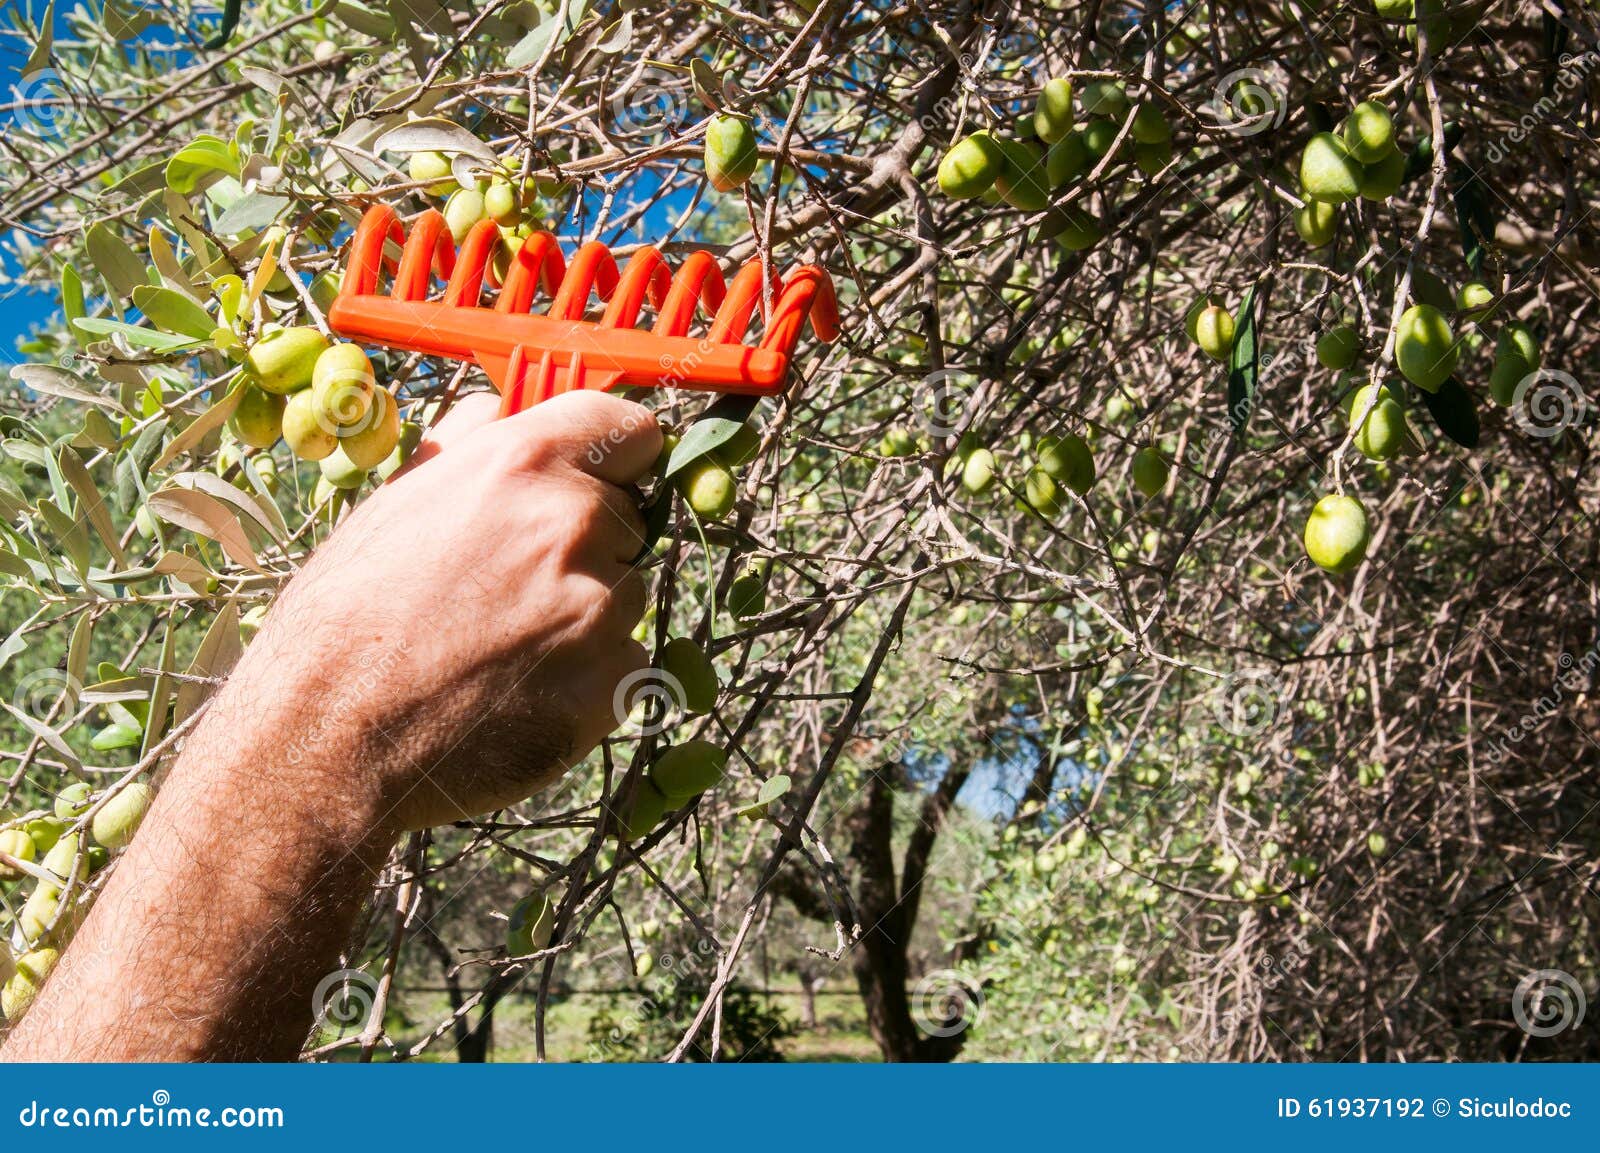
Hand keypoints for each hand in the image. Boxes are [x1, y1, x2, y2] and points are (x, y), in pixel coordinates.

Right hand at [239, 387, 660, 831]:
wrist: (329, 741)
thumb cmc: (346, 619)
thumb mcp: (393, 504)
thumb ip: (465, 447)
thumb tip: (498, 409)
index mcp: (524, 464)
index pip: (630, 427)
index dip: (618, 456)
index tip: (604, 478)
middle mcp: (575, 524)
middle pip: (629, 520)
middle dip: (589, 547)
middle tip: (514, 589)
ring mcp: (601, 608)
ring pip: (625, 596)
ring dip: (586, 616)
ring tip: (502, 649)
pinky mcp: (614, 683)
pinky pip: (625, 666)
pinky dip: (588, 680)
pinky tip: (519, 694)